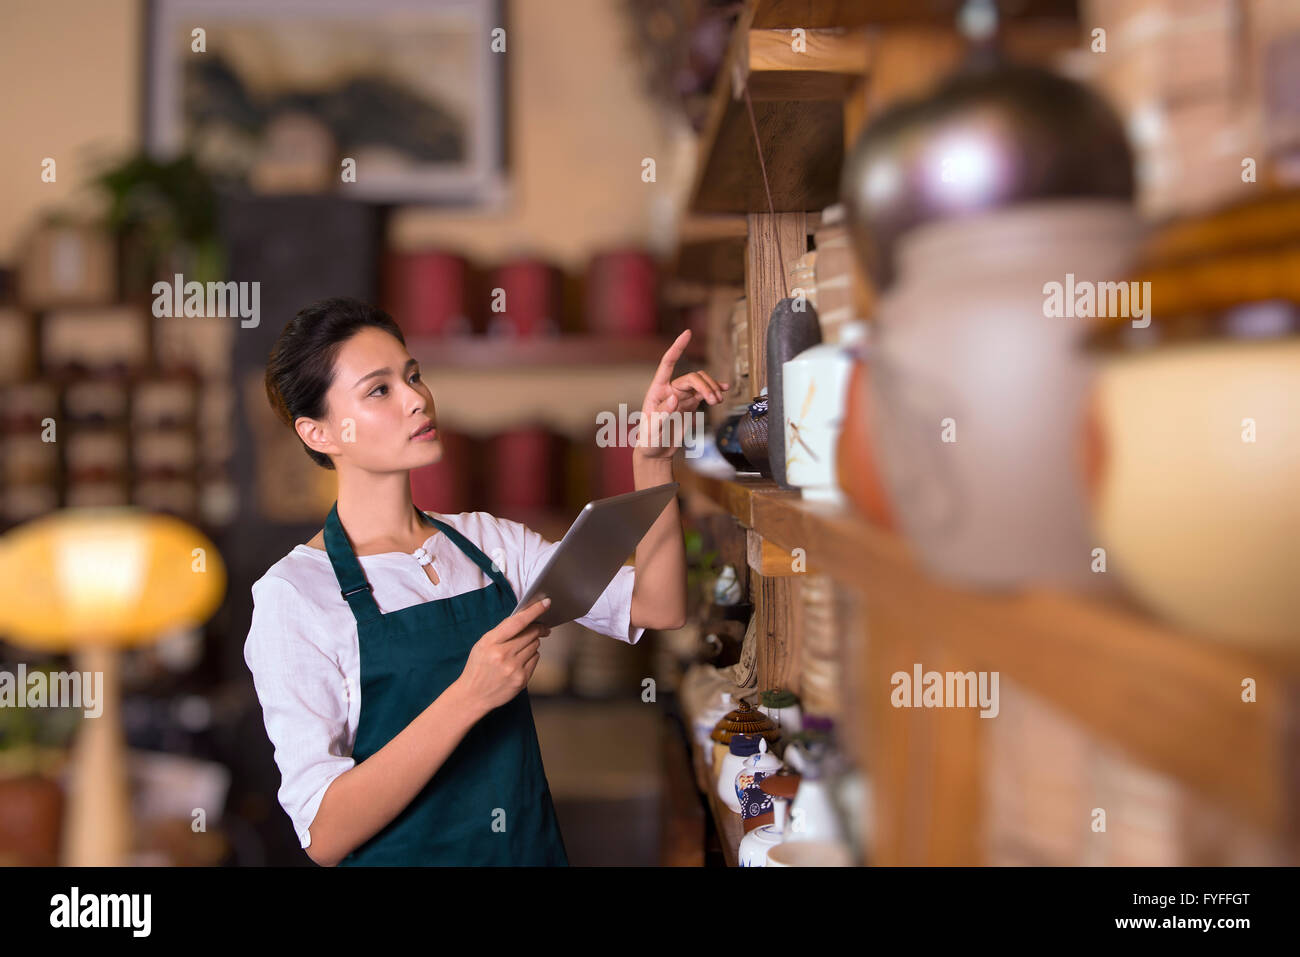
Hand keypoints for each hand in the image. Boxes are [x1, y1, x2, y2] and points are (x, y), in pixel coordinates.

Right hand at [457, 598, 551, 714]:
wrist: (473, 695)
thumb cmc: (478, 667)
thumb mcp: (482, 645)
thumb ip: (502, 632)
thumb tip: (525, 618)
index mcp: (490, 642)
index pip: (517, 622)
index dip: (534, 611)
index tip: (546, 603)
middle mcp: (502, 654)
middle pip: (531, 633)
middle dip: (537, 628)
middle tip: (541, 627)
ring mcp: (513, 668)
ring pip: (535, 645)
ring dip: (532, 643)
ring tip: (521, 649)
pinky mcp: (521, 679)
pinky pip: (536, 659)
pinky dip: (532, 656)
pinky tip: (520, 661)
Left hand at [635, 330, 729, 459]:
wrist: (656, 452)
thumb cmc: (648, 440)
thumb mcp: (651, 429)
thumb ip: (661, 414)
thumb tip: (674, 397)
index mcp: (657, 391)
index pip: (667, 363)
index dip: (677, 347)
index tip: (687, 333)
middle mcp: (669, 390)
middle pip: (692, 377)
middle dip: (705, 385)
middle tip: (714, 400)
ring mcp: (681, 396)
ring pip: (701, 383)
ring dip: (712, 388)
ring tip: (718, 401)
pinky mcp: (690, 404)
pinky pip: (704, 393)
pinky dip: (715, 390)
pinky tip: (724, 389)